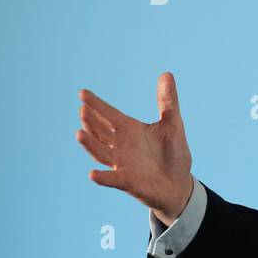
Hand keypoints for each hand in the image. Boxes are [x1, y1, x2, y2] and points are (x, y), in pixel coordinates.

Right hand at [76, 72, 193, 225]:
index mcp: (130, 129)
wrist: (178, 183)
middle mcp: (121, 145)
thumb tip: (167, 74)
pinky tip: (92, 174)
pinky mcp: (128, 181)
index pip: (109, 114)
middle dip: (92, 122)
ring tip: (79, 133)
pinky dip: (103, 177)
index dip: (96, 104)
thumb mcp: (173, 125)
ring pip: (101, 153)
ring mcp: (122, 164)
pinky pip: (113, 179)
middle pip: (101, 131)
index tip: (82, 93)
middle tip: (83, 110)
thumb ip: (168, 102)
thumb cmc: (172, 153)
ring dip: (90, 144)